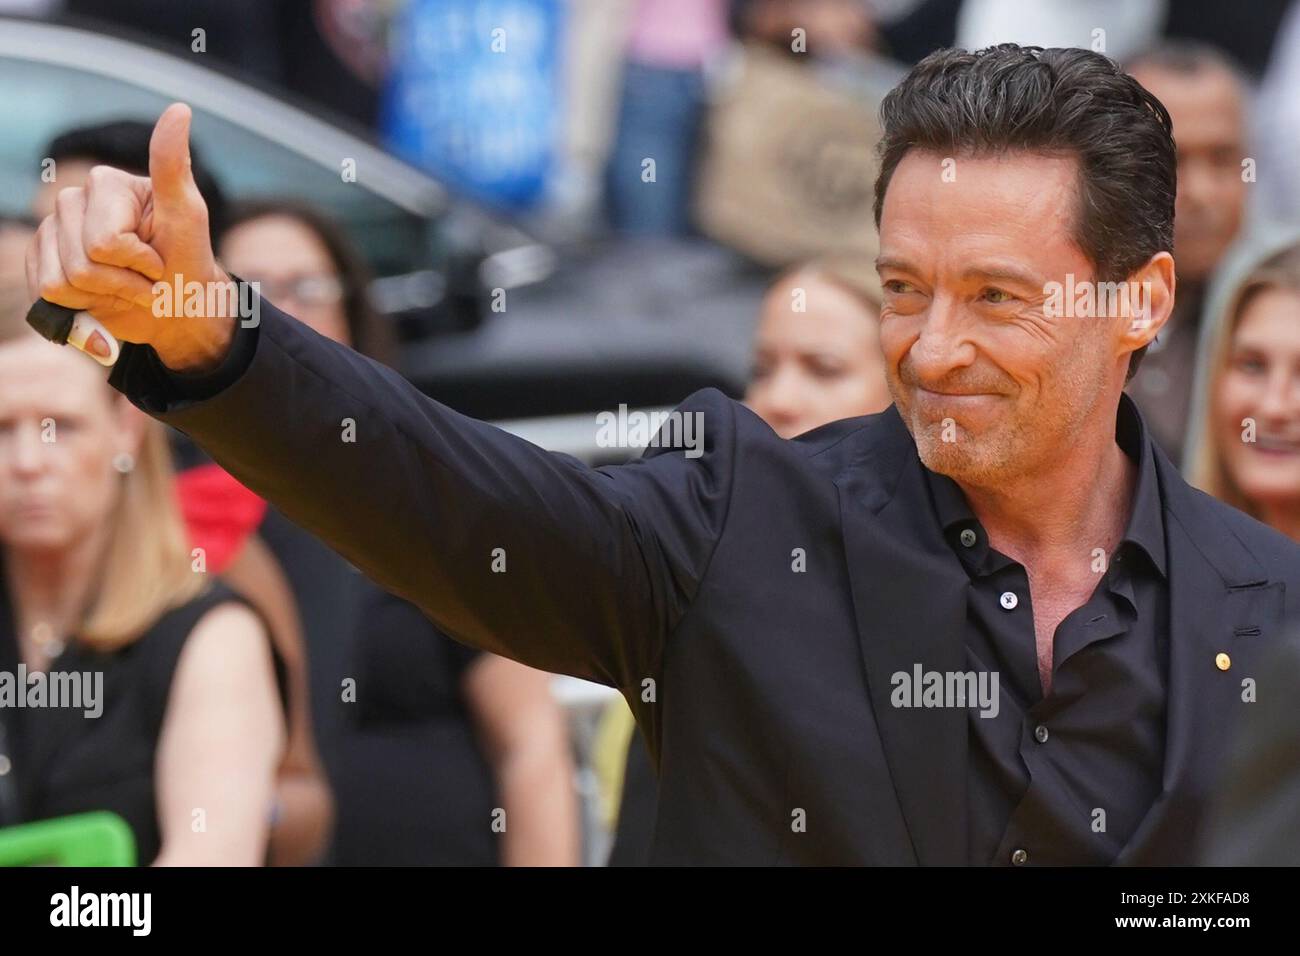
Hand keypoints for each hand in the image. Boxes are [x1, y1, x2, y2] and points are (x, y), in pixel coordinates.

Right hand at [25, 103, 234, 371]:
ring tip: (128, 288)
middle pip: (82, 263)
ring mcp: (54, 231)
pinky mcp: (42, 262)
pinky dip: (79, 308)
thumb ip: (172, 166)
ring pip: (61, 282)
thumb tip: (180, 109)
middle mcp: (74, 201)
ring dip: (104, 297)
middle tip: (147, 279)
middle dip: (122, 283)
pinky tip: (101, 298)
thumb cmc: (187, 262)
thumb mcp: (187, 216)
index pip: (106, 241)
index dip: (139, 263)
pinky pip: (45, 294)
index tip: (161, 259)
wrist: (177, 308)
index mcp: (106, 183)